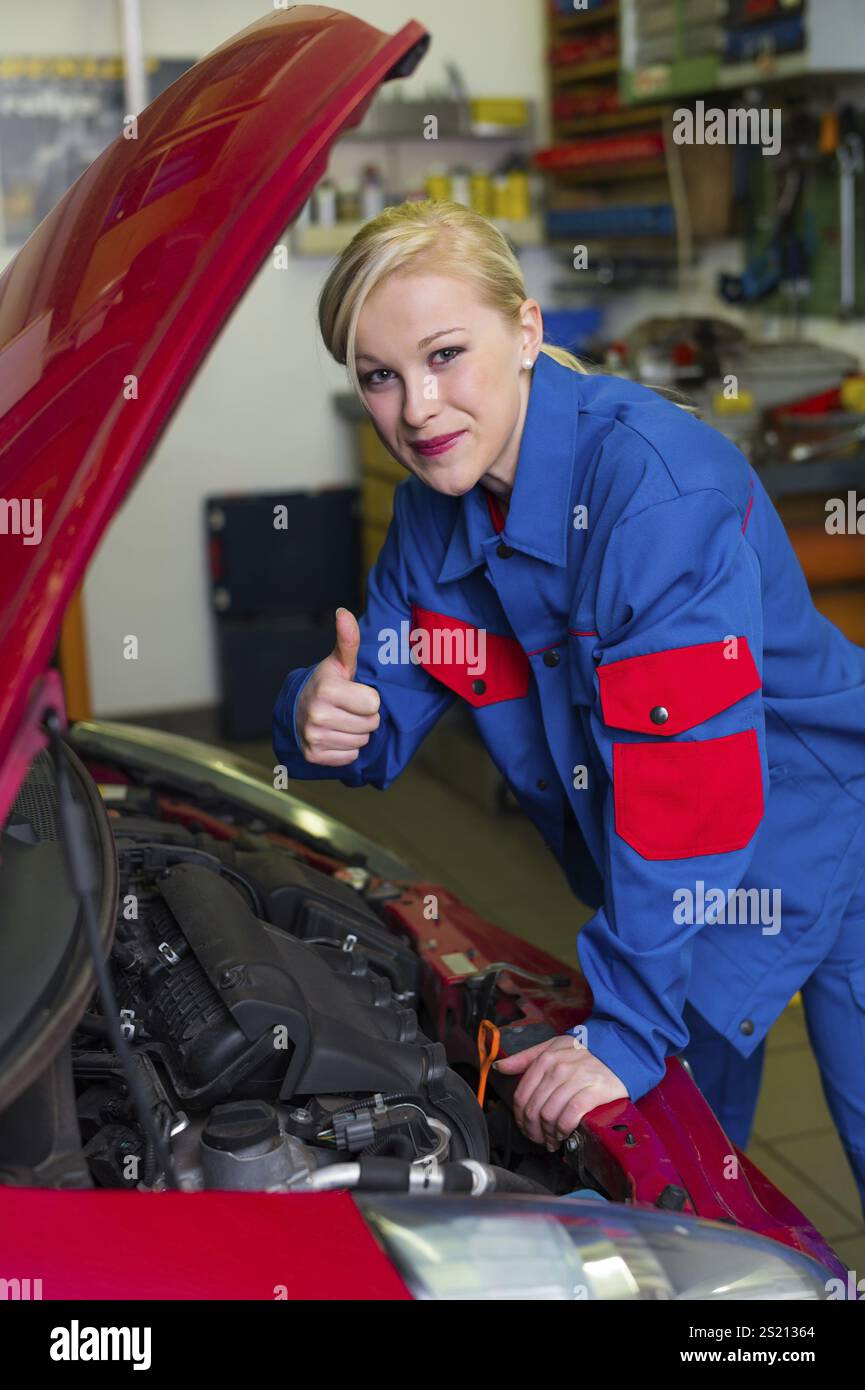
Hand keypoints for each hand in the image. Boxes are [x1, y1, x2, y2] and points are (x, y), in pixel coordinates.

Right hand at [296, 607, 380, 765]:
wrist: (297, 709)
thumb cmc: (327, 683)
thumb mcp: (339, 662)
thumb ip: (347, 640)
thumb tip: (344, 613)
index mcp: (326, 689)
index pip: (374, 704)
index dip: (369, 699)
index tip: (355, 693)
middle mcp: (317, 714)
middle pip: (370, 725)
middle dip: (365, 717)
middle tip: (350, 708)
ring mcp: (313, 737)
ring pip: (361, 742)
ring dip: (357, 733)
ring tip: (343, 720)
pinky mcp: (313, 756)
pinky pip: (350, 757)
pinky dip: (347, 749)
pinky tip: (336, 735)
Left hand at [494, 1035, 628, 1149]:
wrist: (621, 1050)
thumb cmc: (586, 1051)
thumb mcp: (553, 1047)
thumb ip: (525, 1058)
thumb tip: (500, 1067)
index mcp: (546, 1059)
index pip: (522, 1095)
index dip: (520, 1117)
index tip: (524, 1127)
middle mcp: (558, 1069)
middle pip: (534, 1109)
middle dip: (532, 1130)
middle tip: (538, 1139)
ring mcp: (576, 1080)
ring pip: (549, 1115)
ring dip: (548, 1134)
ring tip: (552, 1140)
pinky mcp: (593, 1092)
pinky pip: (570, 1117)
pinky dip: (563, 1130)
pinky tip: (564, 1135)